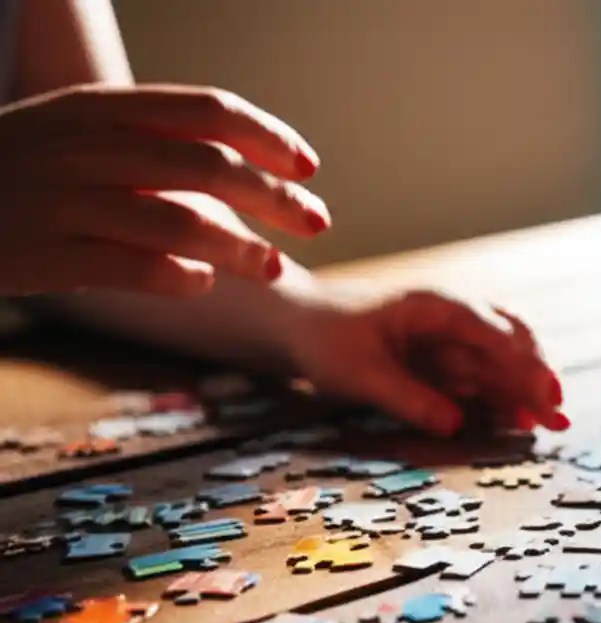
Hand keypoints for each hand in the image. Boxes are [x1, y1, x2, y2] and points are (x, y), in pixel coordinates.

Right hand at [0, 83, 328, 295]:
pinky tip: (202, 284)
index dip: (270, 137)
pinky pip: (134, 267)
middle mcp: (85, 146)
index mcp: (100, 106)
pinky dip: (181, 276)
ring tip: (274, 267)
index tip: (308, 167)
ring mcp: (63, 199)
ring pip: (179, 219)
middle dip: (276, 195)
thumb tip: (255, 171)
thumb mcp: (80, 135)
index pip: (208, 110)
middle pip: (209, 164)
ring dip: (241, 246)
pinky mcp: (47, 255)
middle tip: (318, 222)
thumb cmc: (25, 174)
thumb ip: (155, 142)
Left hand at [287, 284, 567, 435]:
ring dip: (529, 390)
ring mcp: (452, 342)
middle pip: (511, 343)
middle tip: (558, 413)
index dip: (521, 362)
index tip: (544, 390)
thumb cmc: (325, 340)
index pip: (491, 331)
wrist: (300, 327)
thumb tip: (454, 424)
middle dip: (537, 377)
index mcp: (435, 307)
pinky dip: (506, 398)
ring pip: (504, 363)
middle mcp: (453, 320)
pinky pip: (485, 380)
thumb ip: (407, 398)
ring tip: (555, 422)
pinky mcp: (446, 363)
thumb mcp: (358, 374)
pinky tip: (522, 420)